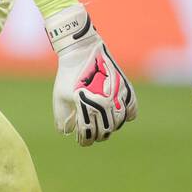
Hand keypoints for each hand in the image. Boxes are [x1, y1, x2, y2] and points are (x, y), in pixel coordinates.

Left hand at [45, 4, 136, 145]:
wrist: (82, 51)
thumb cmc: (68, 75)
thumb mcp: (59, 97)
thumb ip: (62, 117)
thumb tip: (67, 133)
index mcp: (86, 106)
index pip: (88, 134)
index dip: (84, 140)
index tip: (82, 139)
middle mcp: (104, 103)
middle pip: (105, 131)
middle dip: (97, 136)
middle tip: (91, 133)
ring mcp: (117, 96)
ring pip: (118, 123)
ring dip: (110, 127)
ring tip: (102, 125)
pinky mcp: (126, 89)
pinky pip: (131, 111)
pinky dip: (125, 116)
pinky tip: (117, 115)